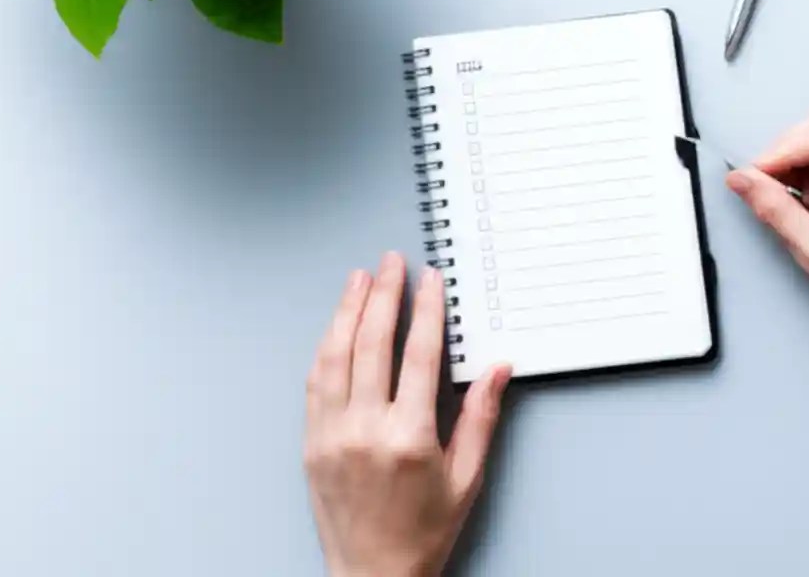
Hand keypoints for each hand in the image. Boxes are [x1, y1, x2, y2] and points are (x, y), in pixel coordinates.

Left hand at [304, 252, 511, 576]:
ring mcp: (331, 435)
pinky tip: (335, 326)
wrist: (372, 576)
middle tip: (391, 263)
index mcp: (409, 437)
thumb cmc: (423, 532)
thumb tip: (497, 367)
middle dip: (382, 295)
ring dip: (347, 311)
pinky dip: (326, 347)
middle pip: (371, 344)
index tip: (430, 279)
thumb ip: (481, 418)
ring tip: (359, 279)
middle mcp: (364, 431)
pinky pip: (315, 382)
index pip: (418, 355)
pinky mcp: (311, 443)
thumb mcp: (467, 478)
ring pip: (335, 356)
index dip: (425, 310)